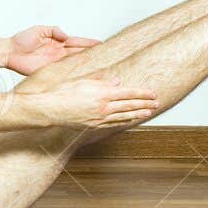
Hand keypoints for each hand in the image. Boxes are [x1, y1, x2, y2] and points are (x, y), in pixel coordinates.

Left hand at [4, 25, 101, 75]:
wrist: (9, 52)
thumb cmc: (21, 40)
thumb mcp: (39, 29)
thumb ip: (54, 30)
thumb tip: (66, 35)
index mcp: (58, 42)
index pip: (77, 42)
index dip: (89, 43)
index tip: (101, 43)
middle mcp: (58, 53)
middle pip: (79, 53)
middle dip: (92, 54)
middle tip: (107, 57)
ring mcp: (54, 63)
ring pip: (73, 64)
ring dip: (85, 65)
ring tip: (99, 67)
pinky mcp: (48, 71)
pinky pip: (62, 73)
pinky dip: (72, 75)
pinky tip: (81, 77)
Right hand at [34, 77, 158, 129]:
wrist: (50, 109)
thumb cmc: (63, 92)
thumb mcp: (84, 81)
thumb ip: (103, 81)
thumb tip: (117, 82)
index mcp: (102, 93)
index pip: (129, 93)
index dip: (142, 93)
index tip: (153, 93)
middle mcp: (103, 107)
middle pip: (130, 105)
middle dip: (145, 104)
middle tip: (157, 103)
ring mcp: (99, 118)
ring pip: (123, 116)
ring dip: (138, 114)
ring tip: (148, 112)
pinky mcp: (93, 126)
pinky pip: (113, 124)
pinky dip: (123, 122)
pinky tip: (129, 121)